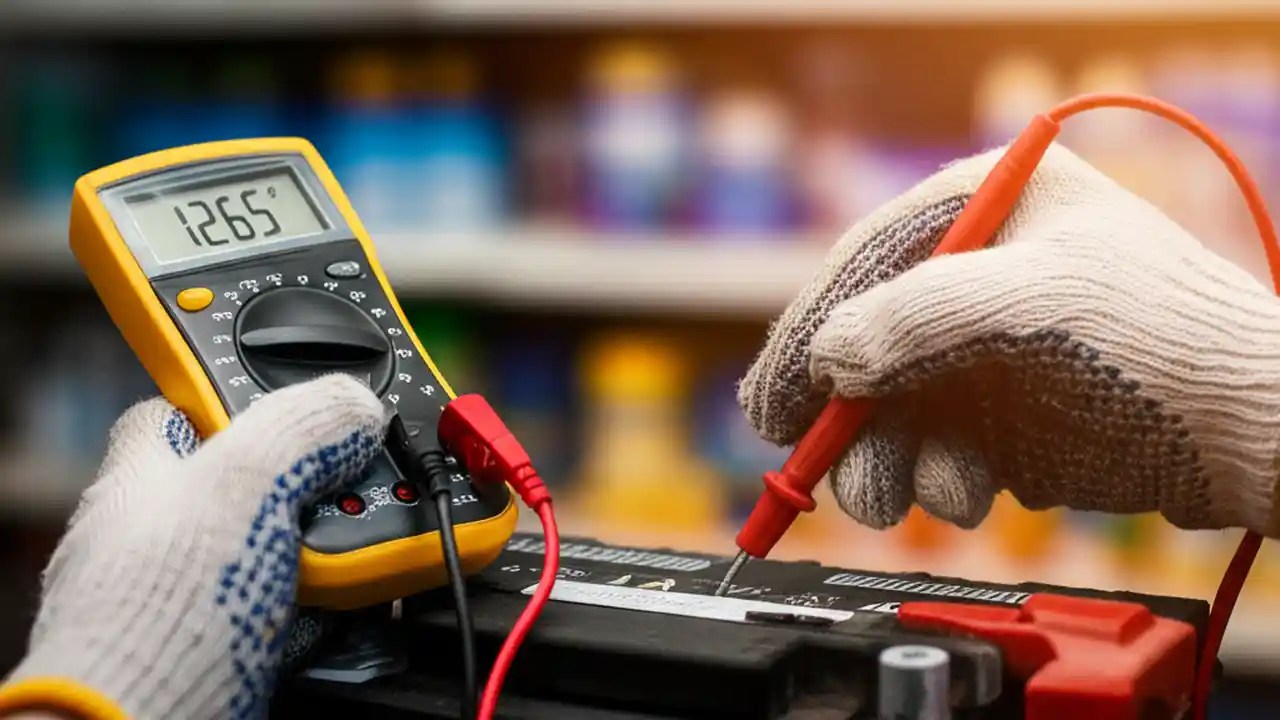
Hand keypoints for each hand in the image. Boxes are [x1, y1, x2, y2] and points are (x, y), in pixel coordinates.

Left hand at [0, 375, 385, 719]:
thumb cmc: (153, 615)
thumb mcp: (241, 485)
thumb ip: (297, 427)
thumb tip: (352, 403)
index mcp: (143, 476)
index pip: (186, 406)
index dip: (239, 392)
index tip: (295, 387)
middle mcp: (162, 537)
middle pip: (257, 483)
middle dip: (316, 484)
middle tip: (357, 482)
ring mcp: (194, 598)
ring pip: (284, 552)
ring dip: (335, 553)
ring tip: (360, 560)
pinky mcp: (227, 653)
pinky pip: (297, 616)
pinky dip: (331, 612)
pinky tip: (348, 613)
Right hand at [740, 144, 1279, 535]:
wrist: (1258, 432)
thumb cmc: (1167, 337)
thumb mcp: (1038, 300)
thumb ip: (920, 316)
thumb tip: (829, 357)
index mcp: (983, 206)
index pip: (863, 262)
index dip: (808, 331)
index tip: (773, 401)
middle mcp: (974, 273)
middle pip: (863, 341)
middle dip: (838, 412)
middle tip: (807, 462)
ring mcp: (984, 348)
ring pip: (888, 407)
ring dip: (882, 460)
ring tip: (904, 497)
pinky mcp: (1000, 415)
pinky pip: (930, 448)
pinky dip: (933, 479)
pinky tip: (968, 491)